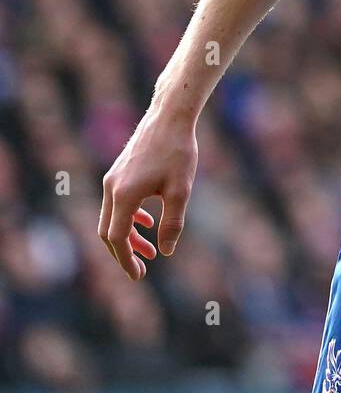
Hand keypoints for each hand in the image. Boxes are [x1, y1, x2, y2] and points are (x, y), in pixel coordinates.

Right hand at [98, 105, 197, 280]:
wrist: (169, 117)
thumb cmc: (178, 152)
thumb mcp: (180, 190)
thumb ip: (172, 223)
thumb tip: (166, 252)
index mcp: (124, 195)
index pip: (117, 238)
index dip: (126, 260)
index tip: (139, 275)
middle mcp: (111, 188)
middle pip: (109, 232)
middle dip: (124, 253)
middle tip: (143, 268)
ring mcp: (112, 178)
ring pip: (112, 218)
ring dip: (129, 236)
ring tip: (151, 249)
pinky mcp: (118, 171)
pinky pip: (117, 203)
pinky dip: (129, 217)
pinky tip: (148, 221)